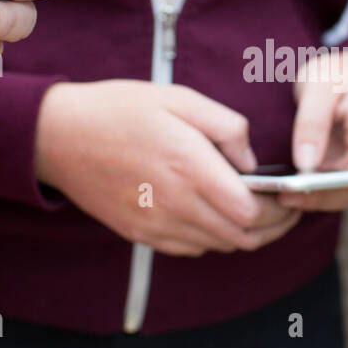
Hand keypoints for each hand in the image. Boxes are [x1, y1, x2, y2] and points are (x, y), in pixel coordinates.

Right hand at [36, 81, 298, 256]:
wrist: (58, 137)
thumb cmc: (121, 110)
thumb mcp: (181, 98)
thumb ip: (228, 126)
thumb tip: (252, 161)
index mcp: (190, 167)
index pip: (252, 212)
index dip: (279, 208)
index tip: (289, 194)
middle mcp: (175, 204)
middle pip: (242, 237)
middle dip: (273, 226)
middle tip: (286, 209)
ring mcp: (156, 225)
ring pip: (220, 246)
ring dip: (244, 234)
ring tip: (256, 211)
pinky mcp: (141, 234)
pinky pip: (192, 249)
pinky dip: (213, 237)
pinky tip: (215, 214)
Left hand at [282, 50, 347, 210]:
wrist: (329, 80)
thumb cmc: (333, 77)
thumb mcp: (319, 86)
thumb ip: (312, 121)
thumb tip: (306, 165)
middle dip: (330, 195)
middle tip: (295, 193)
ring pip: (340, 196)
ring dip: (312, 200)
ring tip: (280, 194)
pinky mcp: (333, 175)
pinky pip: (321, 193)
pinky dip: (302, 196)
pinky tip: (278, 191)